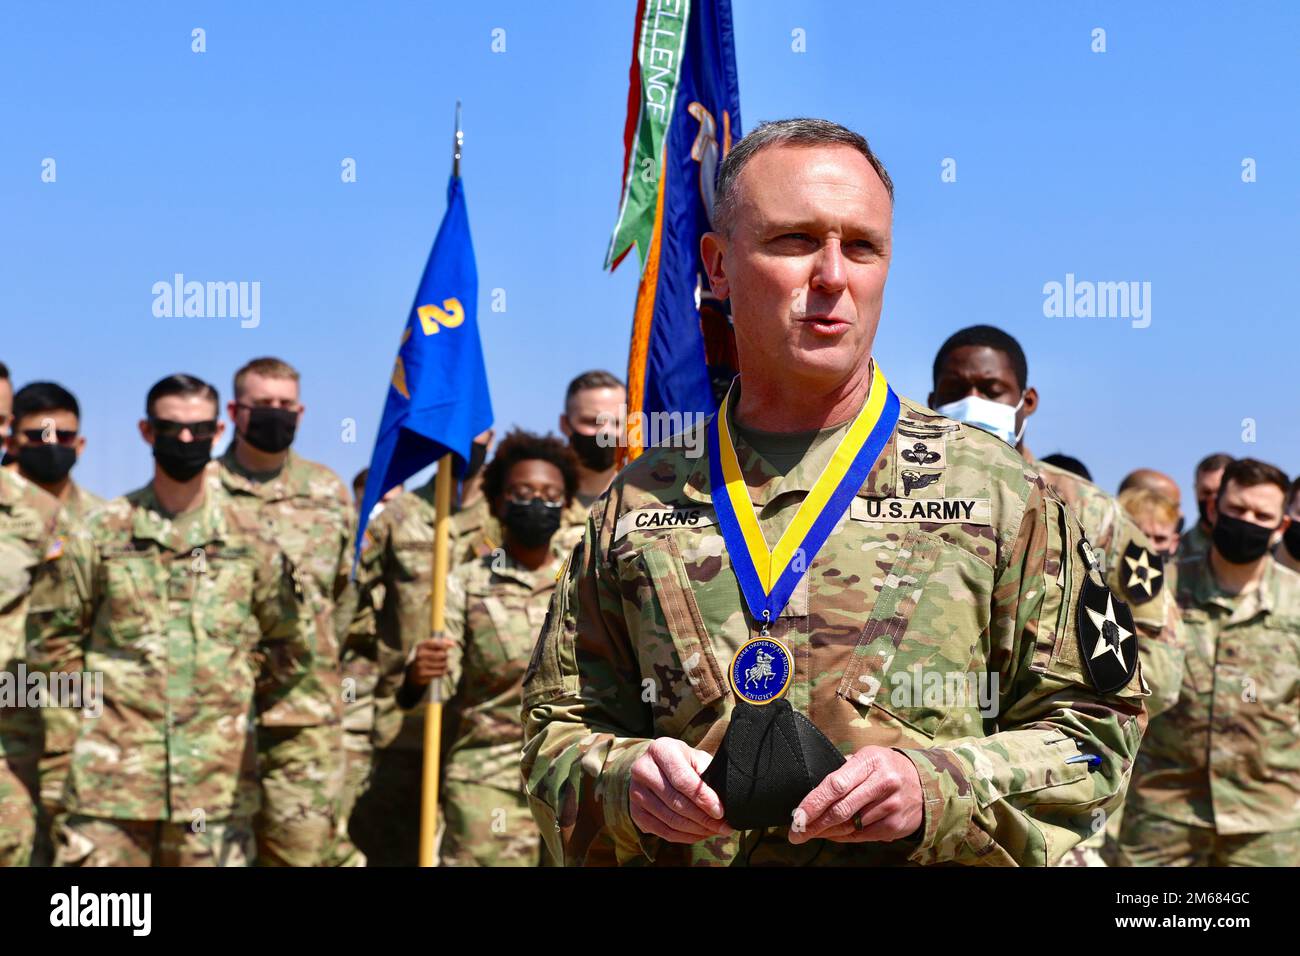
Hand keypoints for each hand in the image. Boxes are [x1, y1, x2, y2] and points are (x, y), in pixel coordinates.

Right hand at [407, 638, 452, 686]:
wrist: (415, 671)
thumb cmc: (427, 656)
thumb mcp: (430, 647)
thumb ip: (441, 643)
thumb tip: (453, 644)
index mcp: (421, 646)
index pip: (436, 643)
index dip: (446, 644)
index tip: (454, 645)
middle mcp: (420, 655)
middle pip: (441, 654)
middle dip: (447, 656)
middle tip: (448, 656)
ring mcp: (420, 665)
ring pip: (442, 664)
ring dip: (446, 664)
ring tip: (445, 663)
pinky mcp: (423, 674)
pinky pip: (440, 672)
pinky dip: (444, 671)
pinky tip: (443, 670)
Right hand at [629, 738, 733, 842]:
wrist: (659, 767)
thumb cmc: (684, 762)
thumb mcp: (696, 759)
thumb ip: (707, 775)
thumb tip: (722, 802)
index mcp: (660, 750)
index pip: (682, 779)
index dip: (702, 798)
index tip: (720, 812)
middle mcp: (642, 769)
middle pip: (675, 802)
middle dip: (703, 818)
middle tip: (723, 827)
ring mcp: (635, 792)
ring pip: (670, 820)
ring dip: (696, 830)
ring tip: (714, 831)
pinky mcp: (635, 811)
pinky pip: (662, 831)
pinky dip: (684, 837)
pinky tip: (700, 835)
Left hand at [790, 746, 922, 843]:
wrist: (925, 783)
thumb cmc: (886, 767)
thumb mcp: (866, 757)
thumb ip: (843, 771)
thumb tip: (812, 794)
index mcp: (870, 761)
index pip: (835, 785)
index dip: (813, 802)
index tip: (798, 815)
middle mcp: (882, 783)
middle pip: (840, 809)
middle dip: (814, 824)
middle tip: (796, 832)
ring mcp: (891, 806)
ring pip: (849, 825)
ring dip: (826, 831)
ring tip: (810, 832)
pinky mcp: (895, 825)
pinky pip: (862, 835)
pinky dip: (843, 836)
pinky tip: (832, 834)